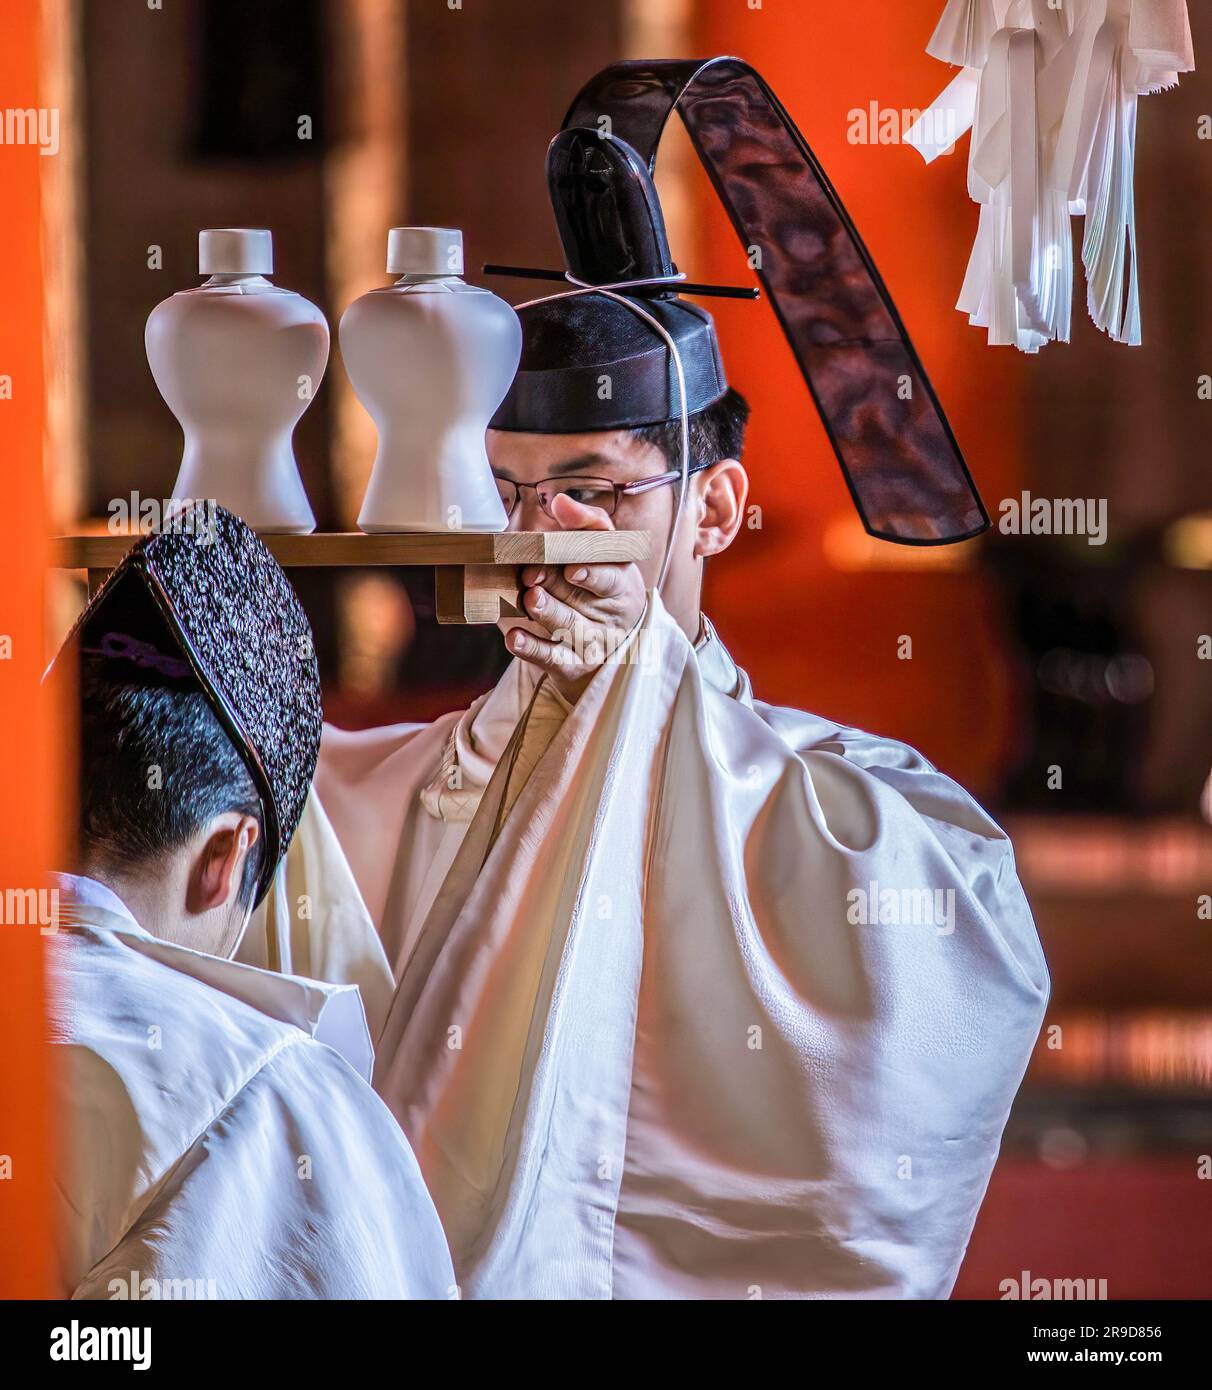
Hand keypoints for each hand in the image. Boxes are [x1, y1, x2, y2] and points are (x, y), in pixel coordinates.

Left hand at [505, 492, 647, 702]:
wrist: (612, 641)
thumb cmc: (600, 584)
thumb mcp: (603, 552)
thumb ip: (585, 524)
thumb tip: (561, 502)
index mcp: (621, 582)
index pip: (611, 577)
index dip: (592, 573)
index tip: (571, 568)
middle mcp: (610, 613)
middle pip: (583, 600)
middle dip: (557, 588)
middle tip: (531, 577)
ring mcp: (592, 641)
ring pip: (570, 628)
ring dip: (547, 614)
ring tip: (530, 600)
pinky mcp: (573, 665)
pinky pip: (553, 658)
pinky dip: (532, 649)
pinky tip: (514, 638)